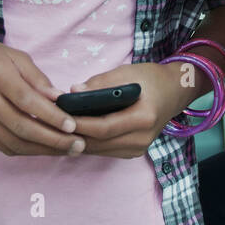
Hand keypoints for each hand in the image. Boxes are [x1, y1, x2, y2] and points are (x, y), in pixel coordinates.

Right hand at [0, 34, 85, 156]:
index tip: (73, 125)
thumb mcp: (16, 56)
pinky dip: (28, 150)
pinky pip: (5, 146)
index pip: (26, 100)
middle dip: (53, 139)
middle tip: (78, 144)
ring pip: (14, 143)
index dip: (51, 115)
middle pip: (21, 127)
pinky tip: (47, 148)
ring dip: (44, 150)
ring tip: (68, 149)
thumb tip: (60, 100)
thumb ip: (38, 78)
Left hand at [68, 62, 199, 157]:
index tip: (60, 117)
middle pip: (99, 142)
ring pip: (99, 149)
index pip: (104, 127)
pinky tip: (72, 134)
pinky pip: (104, 150)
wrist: (175, 92)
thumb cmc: (151, 78)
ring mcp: (138, 149)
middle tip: (50, 124)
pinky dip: (88, 142)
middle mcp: (141, 139)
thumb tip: (73, 91)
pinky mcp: (133, 152)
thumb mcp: (127, 72)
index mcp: (143, 118)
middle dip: (73, 134)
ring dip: (77, 140)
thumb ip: (100, 83)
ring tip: (56, 129)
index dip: (80, 124)